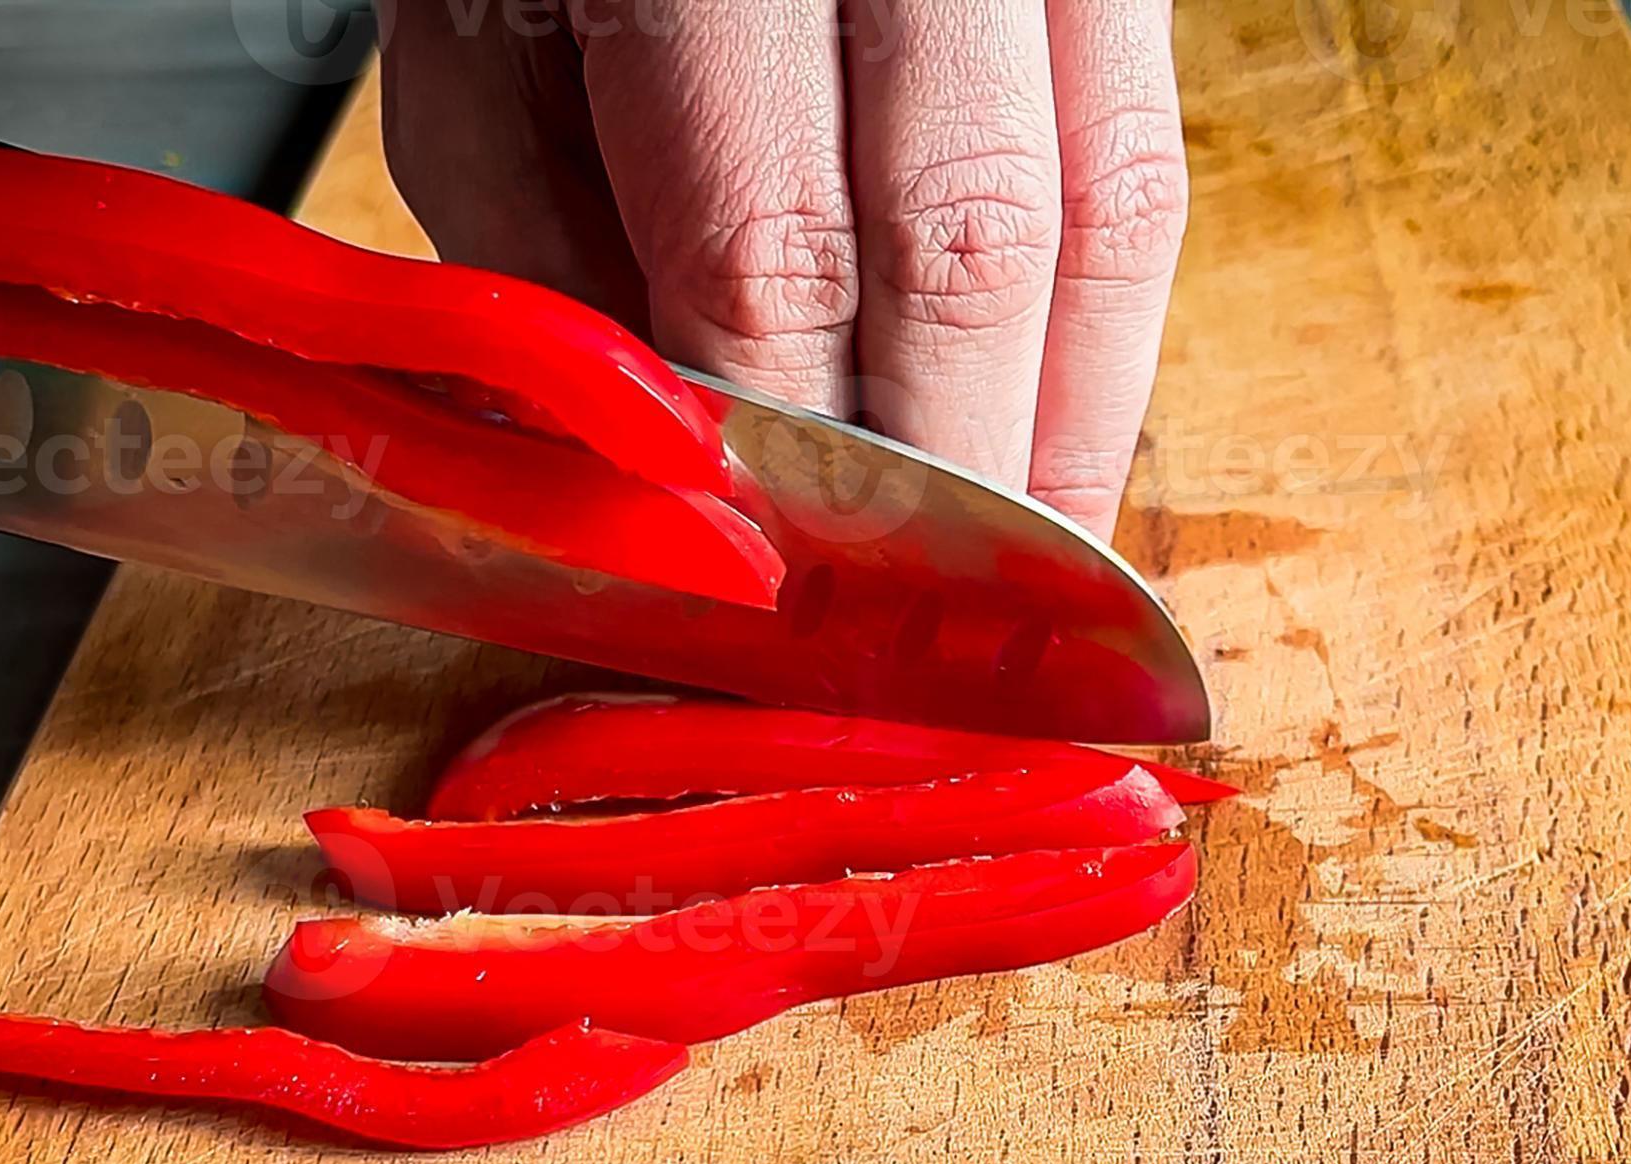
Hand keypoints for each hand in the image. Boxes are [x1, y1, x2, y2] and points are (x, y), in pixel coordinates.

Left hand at [381, 0, 1187, 539]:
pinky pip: (1150, 168)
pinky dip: (1113, 331)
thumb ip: (548, 261)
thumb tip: (666, 486)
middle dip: (949, 481)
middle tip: (916, 637)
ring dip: (1070, 430)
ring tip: (1016, 579)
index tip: (780, 598)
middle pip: (972, 248)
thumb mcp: (479, 50)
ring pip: (1110, 214)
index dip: (790, 455)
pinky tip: (1062, 434)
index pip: (770, 246)